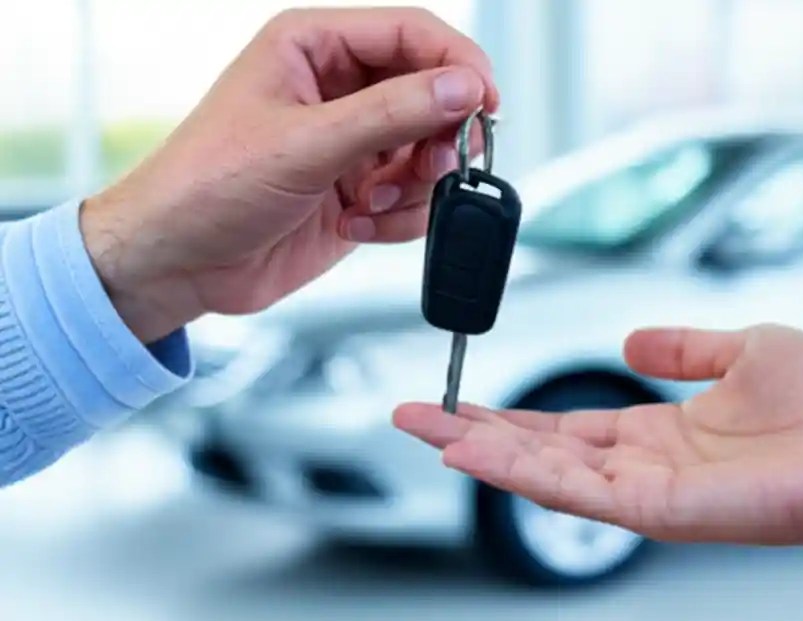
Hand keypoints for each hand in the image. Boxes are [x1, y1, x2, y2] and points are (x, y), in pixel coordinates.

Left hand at [80, 7, 498, 342]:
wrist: (175, 264)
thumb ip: (390, 114)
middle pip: (431, 93)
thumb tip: (461, 89)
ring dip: (414, 185)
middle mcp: (337, 88)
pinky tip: (357, 222)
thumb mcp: (304, 145)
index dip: (457, 64)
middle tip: (432, 165)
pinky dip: (399, 216)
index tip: (486, 104)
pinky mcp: (359, 189)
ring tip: (373, 201)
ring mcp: (351, 141)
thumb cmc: (204, 188)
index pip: (411, 33)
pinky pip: (415, 196)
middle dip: (438, 136)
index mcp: (313, 46)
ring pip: (429, 149)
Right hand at [393, 325, 802, 546]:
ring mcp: (650, 493)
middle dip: (474, 435)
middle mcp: (646, 466)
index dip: (510, 414)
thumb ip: (684, 347)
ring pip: (547, 474)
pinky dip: (525, 473)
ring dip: (483, 452)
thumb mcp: (745, 349)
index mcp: (662, 431)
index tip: (459, 400)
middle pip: (541, 451)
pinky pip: (581, 493)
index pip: (567, 425)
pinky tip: (479, 453)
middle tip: (412, 416)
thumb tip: (632, 339)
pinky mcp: (663, 511)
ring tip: (426, 431)